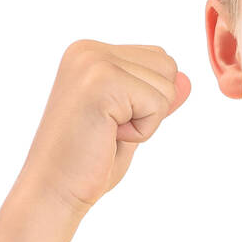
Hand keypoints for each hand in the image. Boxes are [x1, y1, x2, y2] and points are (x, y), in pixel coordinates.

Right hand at [17, 40, 191, 214]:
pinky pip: (157, 104)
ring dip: (146, 121)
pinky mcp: (101, 82)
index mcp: (90, 52)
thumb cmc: (87, 163)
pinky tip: (107, 137)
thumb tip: (187, 80)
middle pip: (168, 66)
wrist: (54, 191)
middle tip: (109, 130)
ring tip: (106, 133)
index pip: (158, 59)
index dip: (148, 101)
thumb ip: (155, 98)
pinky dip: (142, 132)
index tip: (110, 122)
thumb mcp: (130, 124)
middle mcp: (88, 50)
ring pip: (167, 85)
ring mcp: (93, 62)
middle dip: (152, 108)